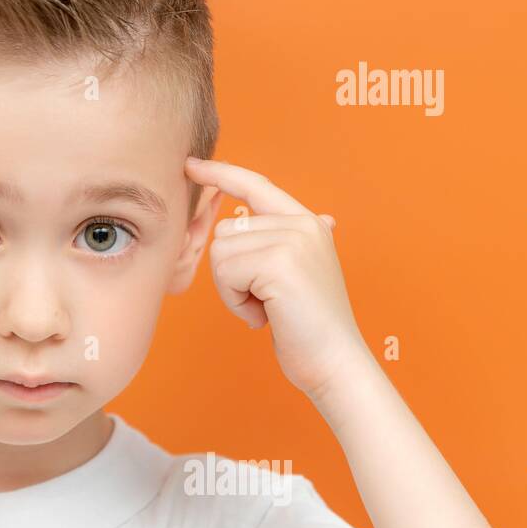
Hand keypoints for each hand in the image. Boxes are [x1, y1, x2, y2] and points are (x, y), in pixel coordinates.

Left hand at [183, 156, 374, 400]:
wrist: (334, 361)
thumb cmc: (307, 327)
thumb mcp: (296, 275)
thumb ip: (279, 243)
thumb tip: (264, 221)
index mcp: (307, 222)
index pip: (256, 185)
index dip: (221, 174)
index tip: (191, 165)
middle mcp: (302, 224)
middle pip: (224, 232)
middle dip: (230, 273)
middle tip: (264, 300)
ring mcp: (292, 240)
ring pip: (221, 253)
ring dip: (232, 290)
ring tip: (268, 308)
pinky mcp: (278, 262)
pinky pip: (225, 274)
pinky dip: (236, 302)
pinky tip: (265, 315)